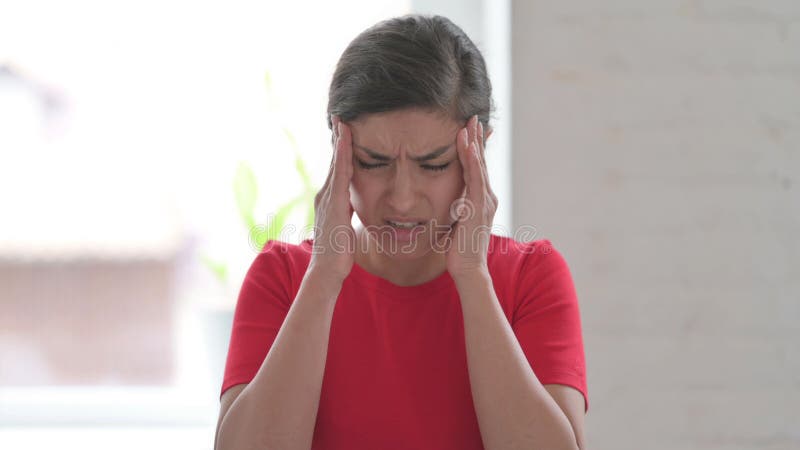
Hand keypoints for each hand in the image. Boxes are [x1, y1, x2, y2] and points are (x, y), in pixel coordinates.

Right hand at [307, 116, 355, 282]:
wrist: (327, 271)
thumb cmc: (338, 255)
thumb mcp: (344, 229)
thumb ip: (346, 215)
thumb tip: (352, 208)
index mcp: (329, 200)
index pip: (336, 170)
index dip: (340, 151)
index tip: (344, 132)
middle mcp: (325, 195)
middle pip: (334, 161)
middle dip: (338, 139)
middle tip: (340, 117)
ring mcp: (328, 198)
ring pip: (336, 164)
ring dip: (340, 142)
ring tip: (343, 122)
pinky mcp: (334, 203)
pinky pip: (341, 174)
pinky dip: (343, 156)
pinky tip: (347, 141)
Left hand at [445, 115, 497, 280]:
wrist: (468, 269)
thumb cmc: (460, 250)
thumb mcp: (456, 223)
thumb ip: (455, 210)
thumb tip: (449, 203)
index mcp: (480, 199)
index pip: (477, 168)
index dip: (474, 147)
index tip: (469, 129)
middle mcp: (486, 197)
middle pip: (481, 161)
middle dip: (477, 138)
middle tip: (473, 116)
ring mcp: (484, 201)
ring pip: (479, 166)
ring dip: (474, 143)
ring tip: (470, 123)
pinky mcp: (478, 207)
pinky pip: (475, 179)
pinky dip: (472, 161)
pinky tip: (468, 146)